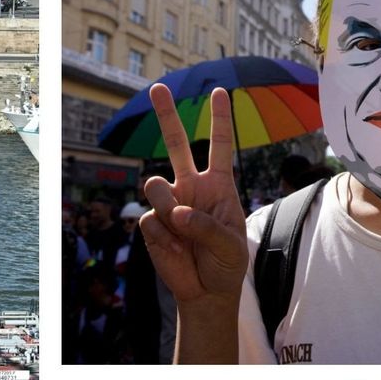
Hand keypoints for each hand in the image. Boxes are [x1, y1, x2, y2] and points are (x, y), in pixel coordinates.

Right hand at [135, 85, 246, 306]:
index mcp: (217, 186)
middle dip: (166, 115)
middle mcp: (190, 188)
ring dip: (167, 206)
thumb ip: (206, 225)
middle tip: (157, 87)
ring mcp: (169, 204)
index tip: (219, 91)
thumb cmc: (226, 264)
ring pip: (155, 186)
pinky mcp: (151, 224)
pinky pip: (150, 219)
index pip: (219, 146)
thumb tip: (175, 211)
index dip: (219, 119)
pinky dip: (163, 235)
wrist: (206, 291)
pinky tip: (174, 248)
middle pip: (177, 144)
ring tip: (181, 230)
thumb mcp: (230, 244)